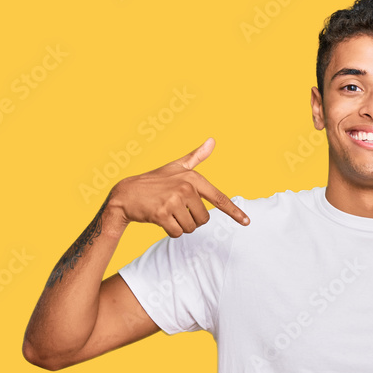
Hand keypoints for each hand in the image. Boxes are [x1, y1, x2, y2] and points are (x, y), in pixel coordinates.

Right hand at [107, 137, 249, 237]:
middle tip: (176, 209)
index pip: (218, 198)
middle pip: (203, 219)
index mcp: (192, 178)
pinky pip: (177, 233)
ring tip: (167, 212)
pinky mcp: (162, 214)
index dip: (234, 211)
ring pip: (191, 228)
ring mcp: (173, 200)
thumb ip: (196, 157)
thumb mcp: (176, 167)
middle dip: (191, 219)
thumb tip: (212, 140)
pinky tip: (161, 220)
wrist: (126, 194)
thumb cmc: (154, 181)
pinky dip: (171, 231)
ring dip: (180, 226)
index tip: (247, 222)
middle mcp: (185, 188)